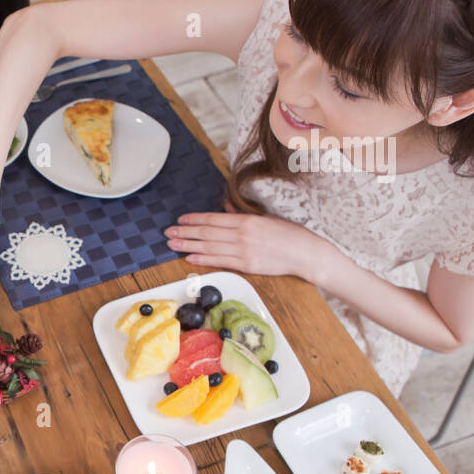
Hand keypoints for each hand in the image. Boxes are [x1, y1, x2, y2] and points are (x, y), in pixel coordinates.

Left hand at [165, 206, 330, 282]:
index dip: (194, 219)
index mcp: (246, 220)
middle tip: (169, 232)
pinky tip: (190, 257)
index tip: (181, 219)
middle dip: (185, 232)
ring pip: (209, 247)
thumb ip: (242, 213)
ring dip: (188, 246)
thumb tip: (226, 207)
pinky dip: (203, 259)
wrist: (305, 253)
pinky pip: (220, 261)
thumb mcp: (265, 217)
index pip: (214, 219)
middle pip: (207, 233)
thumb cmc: (288, 234)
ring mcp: (243, 251)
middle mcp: (242, 235)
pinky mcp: (246, 266)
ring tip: (173, 244)